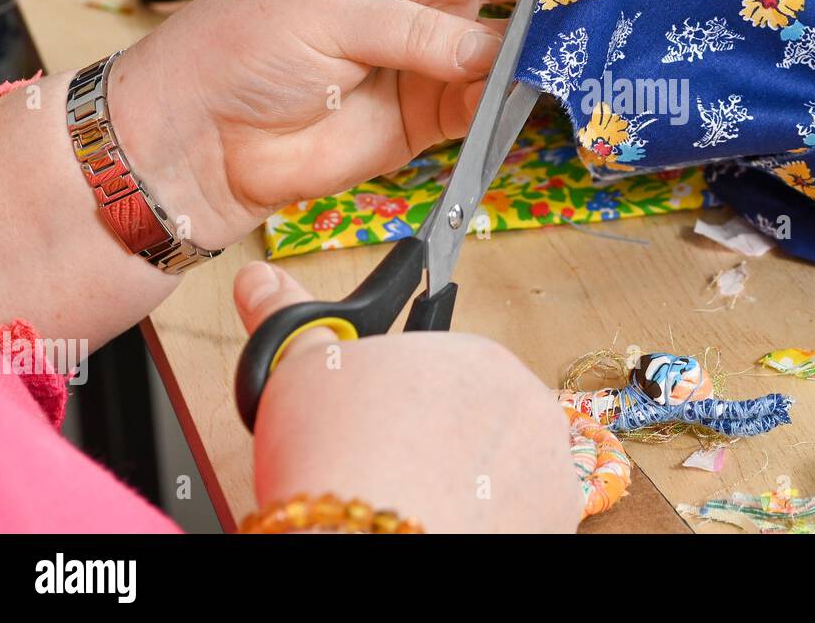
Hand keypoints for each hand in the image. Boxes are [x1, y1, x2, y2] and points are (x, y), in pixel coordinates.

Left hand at [112, 0, 652, 247]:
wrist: (206, 137)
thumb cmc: (253, 43)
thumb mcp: (338, 14)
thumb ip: (425, 32)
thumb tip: (503, 54)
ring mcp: (438, 56)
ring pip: (518, 43)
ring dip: (562, 43)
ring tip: (617, 40)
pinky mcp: (437, 116)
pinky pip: (496, 101)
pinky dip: (526, 99)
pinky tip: (559, 92)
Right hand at [233, 261, 582, 532]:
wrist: (371, 532)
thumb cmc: (340, 453)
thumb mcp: (301, 372)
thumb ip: (289, 320)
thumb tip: (261, 281)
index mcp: (473, 351)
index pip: (437, 367)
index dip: (389, 398)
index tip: (365, 422)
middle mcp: (523, 398)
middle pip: (470, 413)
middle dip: (427, 433)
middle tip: (377, 459)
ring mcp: (547, 460)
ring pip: (494, 462)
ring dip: (456, 475)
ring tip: (403, 493)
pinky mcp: (553, 514)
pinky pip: (513, 508)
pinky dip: (480, 515)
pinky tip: (436, 518)